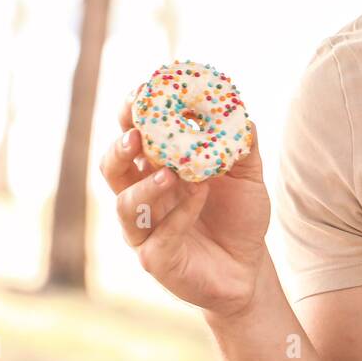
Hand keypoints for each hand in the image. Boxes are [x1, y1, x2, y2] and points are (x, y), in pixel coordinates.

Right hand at [99, 87, 271, 317]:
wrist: (250, 268)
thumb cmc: (240, 216)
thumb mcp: (247, 176)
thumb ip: (242, 146)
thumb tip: (241, 112)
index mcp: (157, 169)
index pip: (131, 136)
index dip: (129, 114)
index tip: (140, 92)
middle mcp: (143, 197)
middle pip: (111, 168)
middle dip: (119, 149)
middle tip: (136, 134)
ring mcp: (145, 230)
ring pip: (124, 205)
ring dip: (146, 186)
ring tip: (171, 173)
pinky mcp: (156, 259)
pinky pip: (158, 236)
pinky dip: (179, 213)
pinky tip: (200, 197)